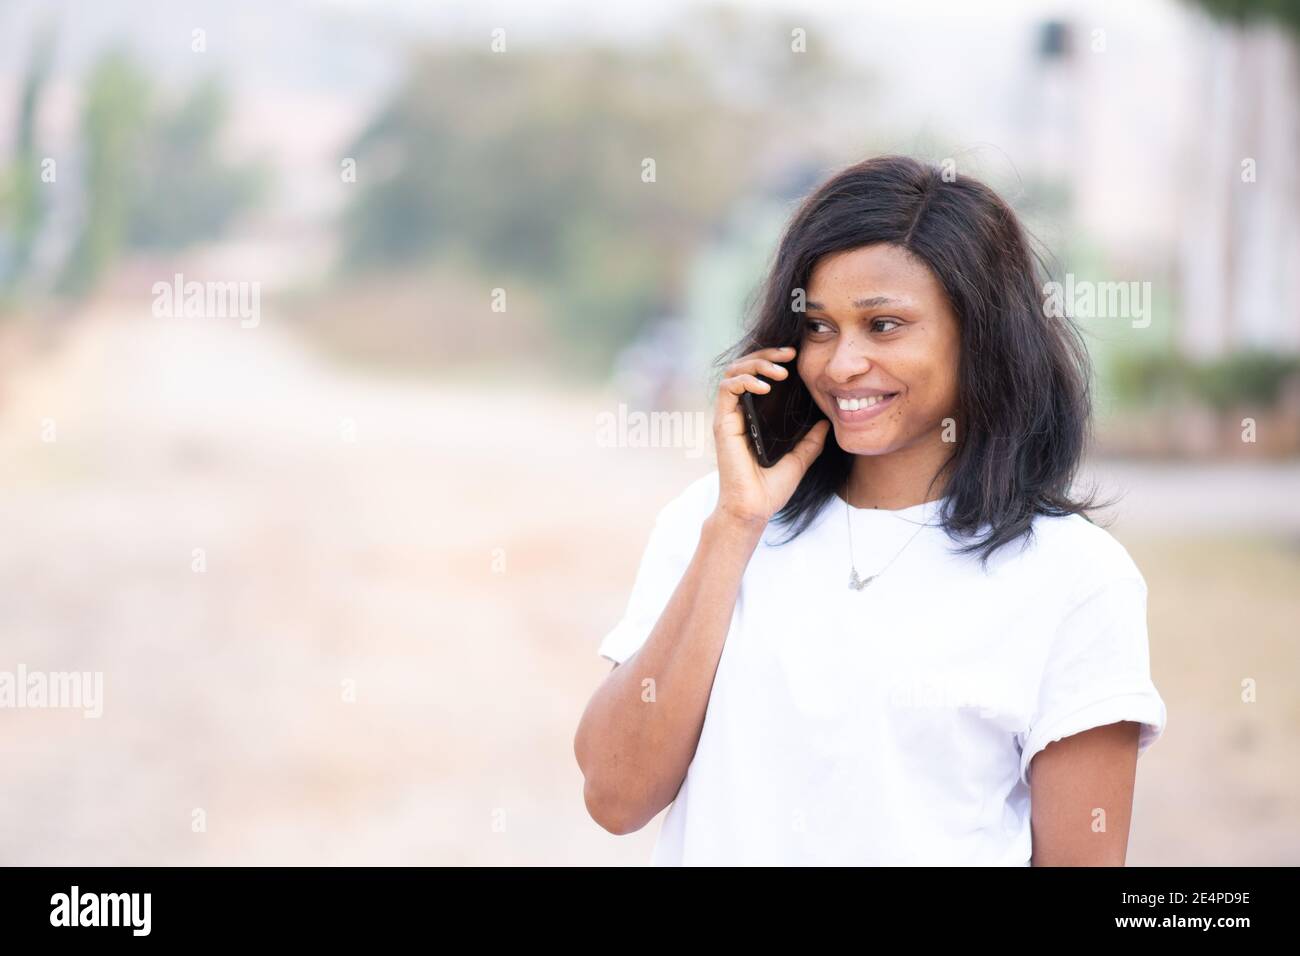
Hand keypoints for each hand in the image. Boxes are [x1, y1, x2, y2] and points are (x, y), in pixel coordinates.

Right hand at [712, 345, 830, 525]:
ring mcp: (729, 417)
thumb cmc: (770, 489)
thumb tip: (826, 422)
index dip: (773, 360)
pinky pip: (728, 389)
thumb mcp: (799, 459)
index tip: (795, 357)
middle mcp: (738, 413)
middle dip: (766, 354)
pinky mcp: (723, 423)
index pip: (757, 376)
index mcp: (753, 418)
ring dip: (757, 363)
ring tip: (780, 370)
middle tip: (790, 353)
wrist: (754, 509)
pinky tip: (766, 386)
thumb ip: (810, 441)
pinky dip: (745, 380)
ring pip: (733, 372)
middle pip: (744, 367)